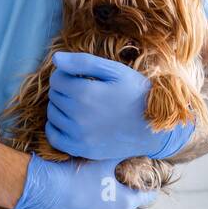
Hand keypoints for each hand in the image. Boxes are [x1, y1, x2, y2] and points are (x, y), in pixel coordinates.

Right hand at [12, 153, 157, 208]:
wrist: (44, 189)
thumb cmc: (76, 172)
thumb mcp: (103, 160)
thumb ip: (122, 155)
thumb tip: (136, 147)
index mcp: (124, 203)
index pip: (147, 198)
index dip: (147, 192)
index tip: (145, 188)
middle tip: (115, 201)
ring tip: (90, 204)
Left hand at [45, 51, 195, 160]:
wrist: (155, 127)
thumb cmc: (136, 94)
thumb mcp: (115, 71)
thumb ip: (83, 62)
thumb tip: (55, 58)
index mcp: (85, 93)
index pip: (57, 79)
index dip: (66, 74)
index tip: (79, 76)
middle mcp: (78, 115)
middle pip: (54, 96)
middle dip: (64, 89)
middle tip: (82, 89)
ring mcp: (79, 135)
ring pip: (52, 115)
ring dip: (60, 107)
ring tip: (79, 104)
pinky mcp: (82, 150)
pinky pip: (54, 137)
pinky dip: (55, 127)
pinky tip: (68, 121)